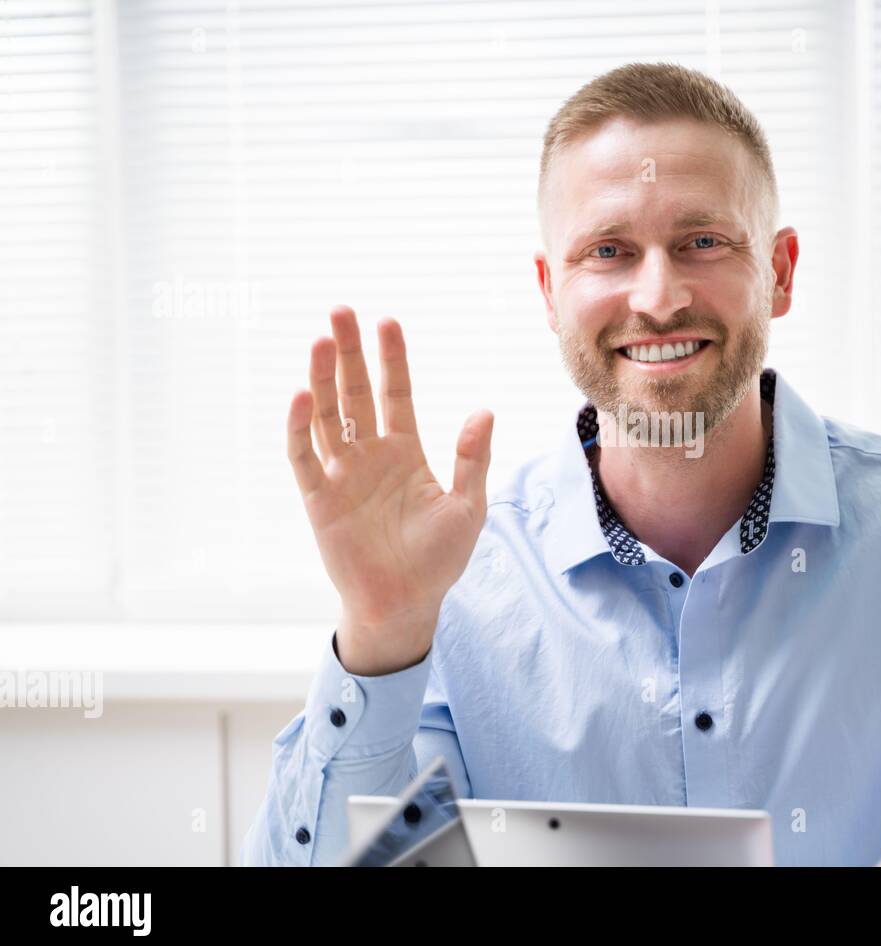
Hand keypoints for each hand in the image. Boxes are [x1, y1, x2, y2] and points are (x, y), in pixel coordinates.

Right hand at [286, 305, 492, 674]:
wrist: (406, 604)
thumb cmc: (438, 560)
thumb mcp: (467, 506)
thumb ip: (472, 459)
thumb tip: (484, 411)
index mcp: (404, 453)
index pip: (394, 394)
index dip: (391, 359)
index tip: (387, 322)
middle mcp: (369, 457)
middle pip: (354, 393)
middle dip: (348, 353)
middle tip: (341, 311)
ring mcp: (341, 475)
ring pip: (327, 416)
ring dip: (322, 379)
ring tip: (323, 340)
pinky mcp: (318, 500)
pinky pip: (305, 457)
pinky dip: (301, 427)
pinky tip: (303, 396)